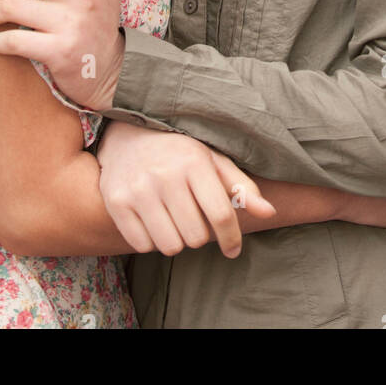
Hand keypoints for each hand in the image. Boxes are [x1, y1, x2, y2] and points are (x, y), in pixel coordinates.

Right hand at [96, 121, 276, 258]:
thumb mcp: (212, 160)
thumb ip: (241, 186)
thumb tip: (269, 212)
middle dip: (200, 236)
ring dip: (176, 240)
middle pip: (196, 236)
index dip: (231, 238)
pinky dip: (151, 241)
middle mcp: (165, 175)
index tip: (233, 249)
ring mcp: (138, 189)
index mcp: (194, 161)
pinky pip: (142, 245)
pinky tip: (153, 221)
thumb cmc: (179, 151)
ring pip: (169, 246)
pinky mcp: (116, 202)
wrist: (127, 135)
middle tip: (194, 221)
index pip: (221, 214)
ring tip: (174, 221)